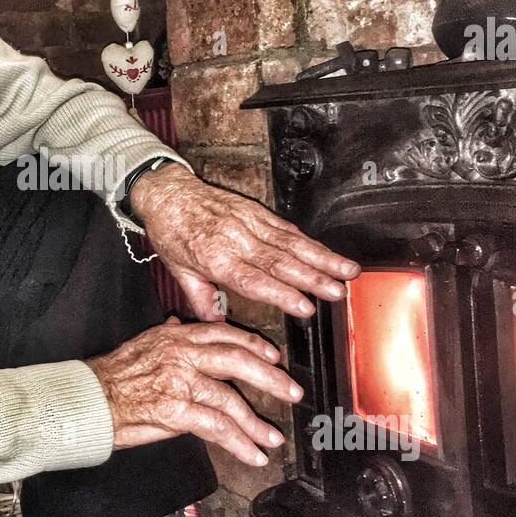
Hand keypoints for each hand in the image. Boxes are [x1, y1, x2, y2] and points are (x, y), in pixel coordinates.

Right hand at [87, 318, 301, 466]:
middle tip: (291, 391)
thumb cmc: (110, 377)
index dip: (253, 344)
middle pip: (236, 361)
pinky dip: (239, 442)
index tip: (273, 356)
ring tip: (272, 436)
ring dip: (256, 422)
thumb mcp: (142, 344)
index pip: (224, 333)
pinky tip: (252, 453)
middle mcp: (180, 354)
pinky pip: (216, 427)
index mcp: (175, 336)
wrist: (86, 400)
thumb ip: (169, 336)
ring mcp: (179, 382)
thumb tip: (183, 325)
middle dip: (270, 379)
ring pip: (230, 399)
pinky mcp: (174, 411)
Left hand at [129, 164, 359, 320]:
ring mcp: (249, 223)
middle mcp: (236, 240)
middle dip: (314, 278)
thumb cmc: (172, 232)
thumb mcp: (178, 270)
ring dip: (322, 259)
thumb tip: (218, 322)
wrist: (168, 193)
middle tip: (338, 292)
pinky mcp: (256, 211)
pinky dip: (309, 241)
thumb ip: (201, 298)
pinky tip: (328, 252)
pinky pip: (287, 228)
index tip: (306, 307)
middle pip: (280, 262)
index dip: (282, 294)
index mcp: (216, 258)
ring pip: (291, 243)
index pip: (254, 280)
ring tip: (347, 271)